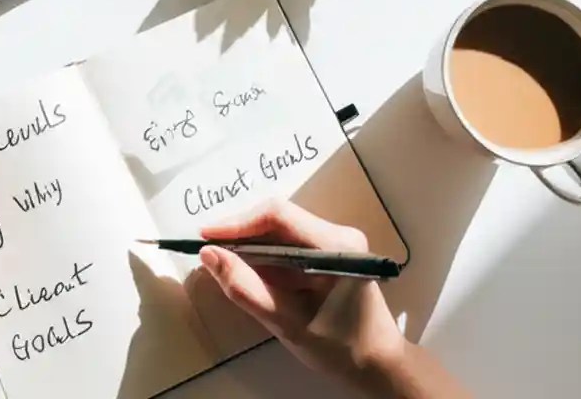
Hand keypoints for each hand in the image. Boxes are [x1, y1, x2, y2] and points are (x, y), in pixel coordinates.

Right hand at [199, 200, 405, 383]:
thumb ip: (246, 288)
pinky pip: (287, 244)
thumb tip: (209, 255)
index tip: (204, 237)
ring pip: (279, 231)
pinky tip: (247, 271)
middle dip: (239, 234)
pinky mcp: (328, 253)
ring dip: (249, 245)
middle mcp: (337, 234)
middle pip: (277, 219)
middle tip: (208, 252)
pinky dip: (263, 256)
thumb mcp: (286, 322)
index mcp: (336, 246)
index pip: (278, 216)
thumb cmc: (338, 347)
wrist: (376, 364)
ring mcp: (334, 242)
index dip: (237, 223)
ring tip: (222, 262)